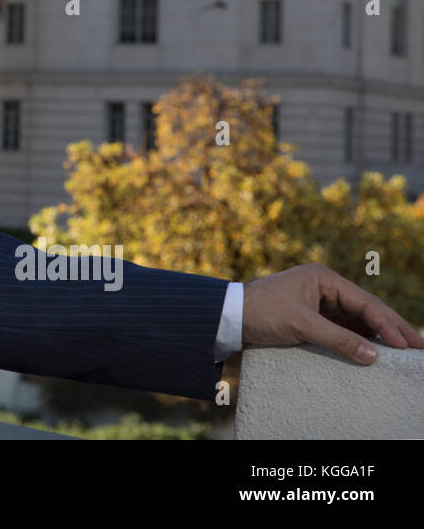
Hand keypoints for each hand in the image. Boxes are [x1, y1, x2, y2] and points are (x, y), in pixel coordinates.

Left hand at [242, 262, 423, 363]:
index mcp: (323, 278)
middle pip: (366, 308)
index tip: (408, 344)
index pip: (365, 302)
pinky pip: (342, 326)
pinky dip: (359, 337)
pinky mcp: (312, 314)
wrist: (228, 314)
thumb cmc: (261, 312)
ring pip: (356, 318)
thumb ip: (338, 339)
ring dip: (377, 334)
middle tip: (419, 346)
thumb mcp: (301, 325)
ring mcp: (319, 300)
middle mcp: (324, 285)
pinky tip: (375, 349)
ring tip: (403, 351)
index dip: (388, 324)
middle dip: (391, 327)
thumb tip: (373, 355)